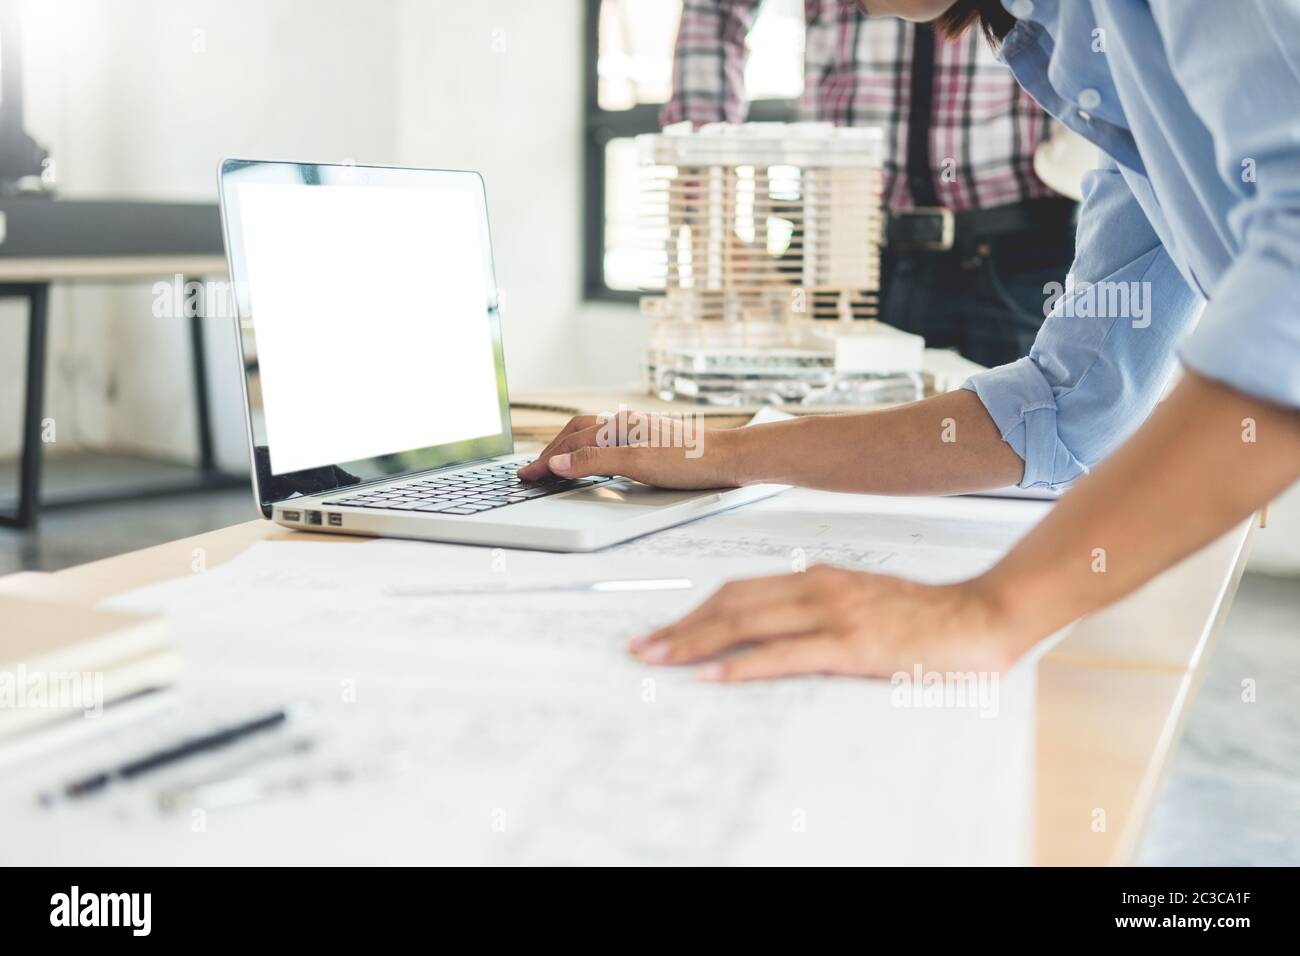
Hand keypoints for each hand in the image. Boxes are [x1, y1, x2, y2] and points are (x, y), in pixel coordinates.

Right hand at [517, 409, 745, 488]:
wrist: (729, 458)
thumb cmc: (689, 461)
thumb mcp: (636, 464)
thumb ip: (594, 462)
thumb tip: (557, 462)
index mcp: (617, 427)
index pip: (570, 444)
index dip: (545, 461)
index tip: (526, 476)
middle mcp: (625, 423)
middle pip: (576, 432)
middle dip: (552, 450)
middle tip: (533, 470)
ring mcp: (637, 430)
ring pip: (592, 434)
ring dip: (569, 446)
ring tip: (555, 462)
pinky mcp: (649, 439)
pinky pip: (607, 440)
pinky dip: (588, 448)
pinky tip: (594, 458)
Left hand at [628, 565, 1025, 681]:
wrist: (979, 616)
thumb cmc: (923, 617)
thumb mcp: (860, 606)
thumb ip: (818, 614)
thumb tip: (774, 636)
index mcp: (817, 578)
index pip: (740, 590)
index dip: (696, 609)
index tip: (664, 628)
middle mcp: (817, 587)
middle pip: (731, 603)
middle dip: (681, 626)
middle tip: (643, 647)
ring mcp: (833, 613)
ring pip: (747, 622)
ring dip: (696, 642)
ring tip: (661, 659)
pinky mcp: (851, 643)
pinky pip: (785, 654)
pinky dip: (744, 664)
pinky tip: (716, 675)